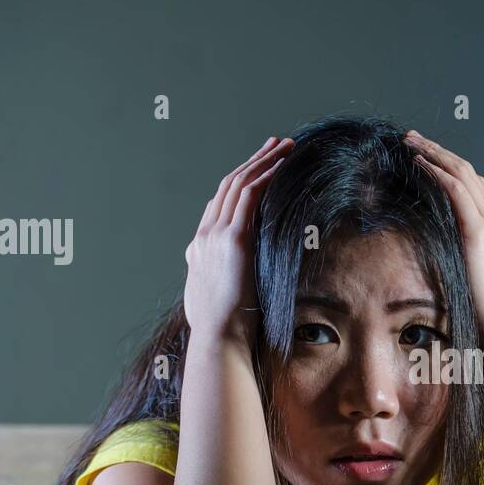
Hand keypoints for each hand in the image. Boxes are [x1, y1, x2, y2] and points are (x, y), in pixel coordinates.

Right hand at [184, 136, 293, 344]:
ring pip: (239, 184)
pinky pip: (249, 196)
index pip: (218, 206)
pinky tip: (281, 165)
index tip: (258, 171)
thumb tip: (236, 285)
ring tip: (285, 146)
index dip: (239, 184)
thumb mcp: (218, 303)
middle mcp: (203, 237)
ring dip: (263, 161)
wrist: (218, 339)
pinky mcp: (232, 240)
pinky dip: (265, 176)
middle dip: (253, 162)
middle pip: (228, 187)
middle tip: (274, 145)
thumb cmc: (223, 331)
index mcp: (198, 251)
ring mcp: (215, 236)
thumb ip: (224, 286)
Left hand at [404, 130, 483, 341]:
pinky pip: (455, 189)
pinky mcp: (479, 230)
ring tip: (411, 142)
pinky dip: (437, 171)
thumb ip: (463, 269)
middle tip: (414, 140)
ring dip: (435, 153)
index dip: (452, 171)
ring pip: (462, 173)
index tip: (429, 161)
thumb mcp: (476, 285)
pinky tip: (419, 163)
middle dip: (441, 153)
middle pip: (470, 173)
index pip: (477, 190)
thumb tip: (441, 270)